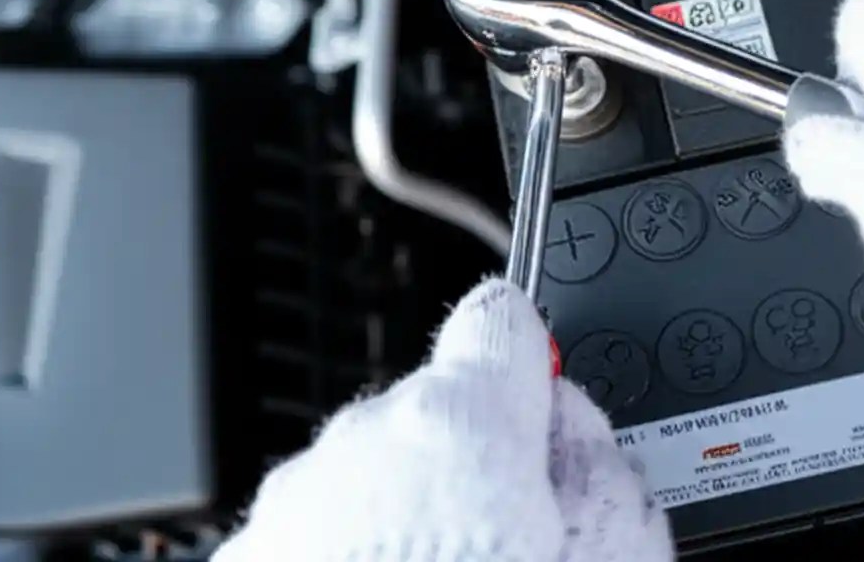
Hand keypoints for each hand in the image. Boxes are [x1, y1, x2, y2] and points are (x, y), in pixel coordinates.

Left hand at [212, 279, 671, 561]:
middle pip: (437, 411)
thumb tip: (581, 430)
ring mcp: (296, 507)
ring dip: (408, 519)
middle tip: (513, 551)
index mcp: (460, 427)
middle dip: (475, 463)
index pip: (503, 325)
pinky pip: (319, 535)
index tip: (543, 405)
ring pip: (372, 478)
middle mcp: (362, 447)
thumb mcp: (612, 561)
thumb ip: (604, 471)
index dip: (533, 366)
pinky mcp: (251, 561)